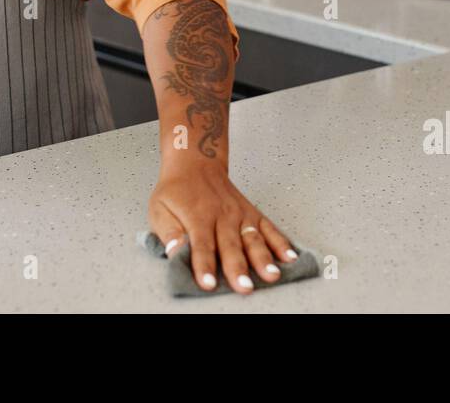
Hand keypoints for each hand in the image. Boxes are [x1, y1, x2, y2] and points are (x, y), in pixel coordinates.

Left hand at [148, 160, 296, 294]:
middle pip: (231, 246)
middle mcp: (222, 216)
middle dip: (238, 268)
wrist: (197, 163)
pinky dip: (281, 243)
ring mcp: (241, 215)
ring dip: (264, 258)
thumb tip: (175, 251)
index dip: (204, 265)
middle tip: (244, 287)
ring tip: (272, 275)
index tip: (208, 284)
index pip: (201, 245)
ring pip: (254, 239)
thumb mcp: (160, 208)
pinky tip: (290, 258)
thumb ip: (168, 232)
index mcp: (197, 216)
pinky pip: (270, 229)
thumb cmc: (177, 190)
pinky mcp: (253, 214)